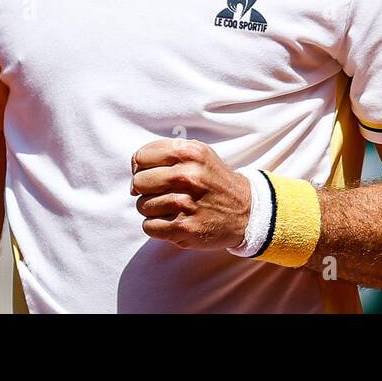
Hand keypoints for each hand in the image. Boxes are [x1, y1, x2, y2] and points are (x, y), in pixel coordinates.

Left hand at [130, 138, 250, 249]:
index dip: (141, 167)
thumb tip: (135, 167)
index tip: (150, 173)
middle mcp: (188, 176)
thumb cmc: (214, 180)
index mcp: (189, 153)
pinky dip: (156, 226)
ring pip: (142, 205)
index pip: (141, 157)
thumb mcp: (198, 152)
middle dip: (145, 188)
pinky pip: (149, 226)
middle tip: (161, 192)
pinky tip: (172, 220)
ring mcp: (185, 204)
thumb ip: (166, 151)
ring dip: (152, 208)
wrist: (246, 211)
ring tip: (172, 206)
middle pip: (138, 182)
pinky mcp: (184, 228)